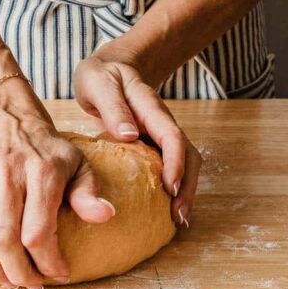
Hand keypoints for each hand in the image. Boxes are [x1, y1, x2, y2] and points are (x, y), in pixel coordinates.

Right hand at [0, 77, 114, 288]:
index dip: (48, 262)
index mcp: (41, 171)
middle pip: (5, 239)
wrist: (8, 122)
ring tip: (9, 283)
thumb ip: (89, 192)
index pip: (38, 231)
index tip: (60, 274)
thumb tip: (105, 215)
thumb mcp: (78, 165)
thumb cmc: (48, 152)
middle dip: (19, 272)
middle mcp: (6, 173)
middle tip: (33, 286)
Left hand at [73, 45, 201, 227]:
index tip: (171, 187)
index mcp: (150, 107)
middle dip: (188, 186)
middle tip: (178, 216)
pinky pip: (170, 168)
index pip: (171, 135)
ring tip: (177, 220)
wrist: (111, 68)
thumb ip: (112, 106)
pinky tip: (166, 211)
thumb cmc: (103, 75)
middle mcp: (162, 123)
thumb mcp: (98, 82)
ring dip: (185, 191)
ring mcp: (161, 135)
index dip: (175, 162)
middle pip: (188, 154)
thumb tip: (129, 135)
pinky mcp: (155, 146)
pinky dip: (173, 189)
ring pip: (185, 164)